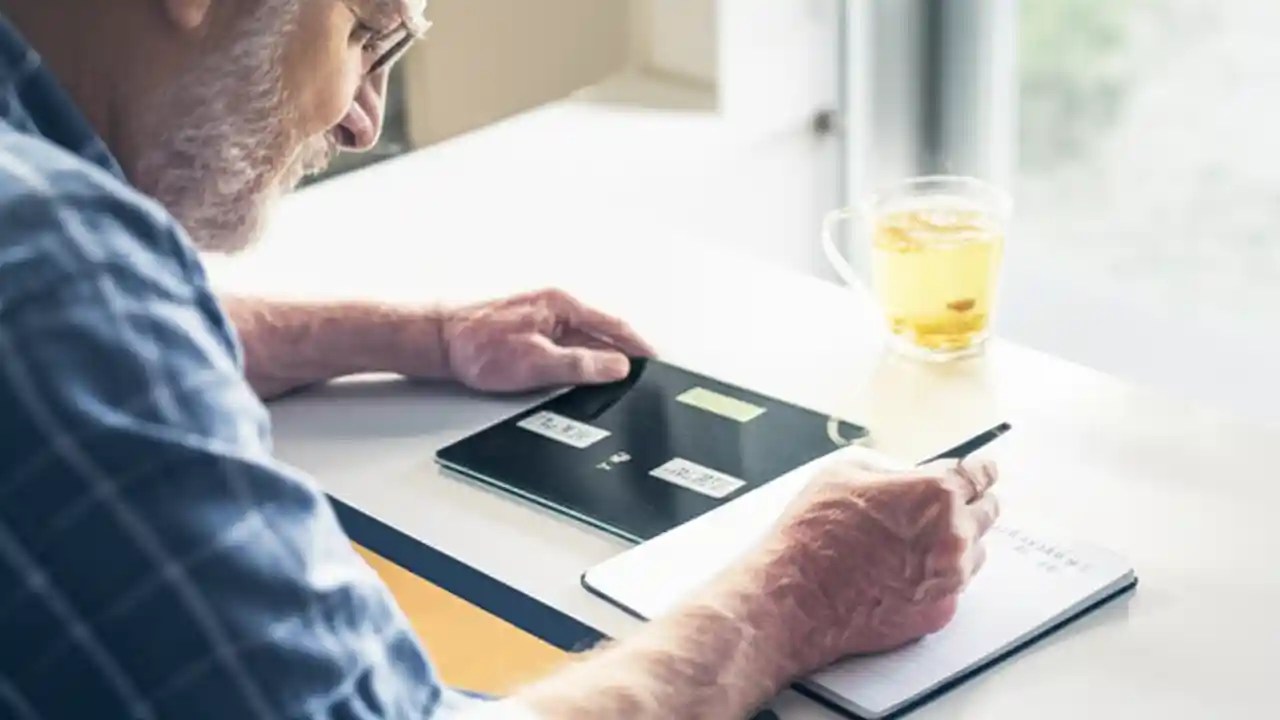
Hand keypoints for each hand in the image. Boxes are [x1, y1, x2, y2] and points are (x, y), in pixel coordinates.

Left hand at [441, 288, 654, 392]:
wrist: (433, 340)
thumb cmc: (476, 345)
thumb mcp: (535, 361)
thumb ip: (580, 364)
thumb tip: (617, 366)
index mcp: (561, 304)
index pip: (613, 324)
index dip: (637, 345)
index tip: (655, 361)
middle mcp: (553, 307)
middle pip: (599, 333)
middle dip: (621, 355)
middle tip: (641, 378)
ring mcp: (539, 319)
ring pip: (580, 342)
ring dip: (597, 361)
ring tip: (613, 384)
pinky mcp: (525, 332)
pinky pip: (562, 348)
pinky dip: (575, 363)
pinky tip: (576, 380)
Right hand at [748, 454, 998, 672]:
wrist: (796, 595)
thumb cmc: (812, 535)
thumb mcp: (845, 472)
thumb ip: (892, 469)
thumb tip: (911, 475)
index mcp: (934, 494)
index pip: (978, 475)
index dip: (981, 471)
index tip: (985, 471)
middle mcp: (951, 536)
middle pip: (986, 512)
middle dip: (972, 503)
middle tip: (954, 503)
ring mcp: (949, 578)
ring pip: (975, 551)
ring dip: (957, 542)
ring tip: (918, 542)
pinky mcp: (940, 611)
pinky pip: (955, 586)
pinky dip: (940, 575)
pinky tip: (909, 571)